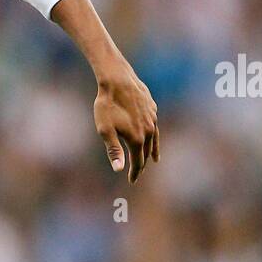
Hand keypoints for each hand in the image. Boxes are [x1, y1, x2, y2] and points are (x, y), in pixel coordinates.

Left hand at [94, 64, 159, 182]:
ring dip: (152, 151)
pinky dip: (154, 136)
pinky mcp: (152, 109)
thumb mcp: (105, 130)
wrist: (118, 80)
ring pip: (154, 140)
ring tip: (153, 160)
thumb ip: (114, 150)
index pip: (138, 162)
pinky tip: (152, 135)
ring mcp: (152, 119)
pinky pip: (155, 127)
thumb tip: (119, 169)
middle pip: (146, 153)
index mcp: (137, 139)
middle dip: (142, 164)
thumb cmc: (107, 105)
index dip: (134, 172)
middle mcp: (148, 131)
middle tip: (137, 173)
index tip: (131, 181)